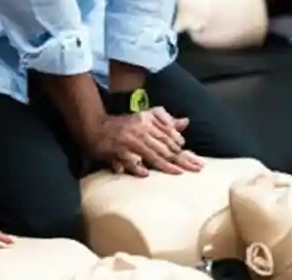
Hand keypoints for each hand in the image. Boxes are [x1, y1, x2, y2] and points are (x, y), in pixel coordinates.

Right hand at [88, 107, 203, 176]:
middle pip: (164, 147)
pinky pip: (128, 160)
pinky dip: (136, 167)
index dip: (183, 149)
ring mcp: (127, 141)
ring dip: (164, 165)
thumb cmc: (124, 125)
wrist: (95, 127)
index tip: (196, 160)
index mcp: (148, 121)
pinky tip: (145, 174)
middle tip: (196, 169)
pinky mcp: (115, 151)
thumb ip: (165, 121)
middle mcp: (140, 130)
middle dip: (181, 159)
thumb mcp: (145, 118)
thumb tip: (186, 122)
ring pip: (150, 154)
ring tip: (177, 172)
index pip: (170, 137)